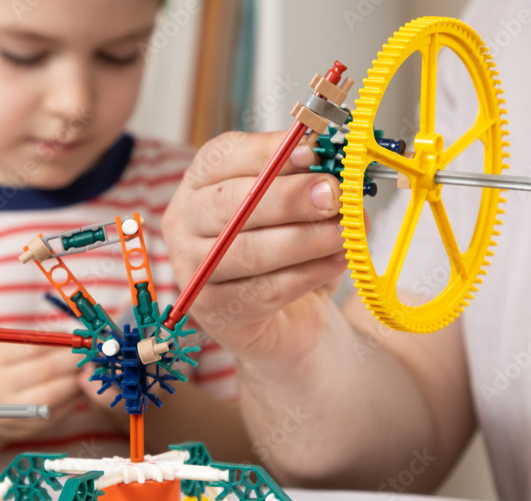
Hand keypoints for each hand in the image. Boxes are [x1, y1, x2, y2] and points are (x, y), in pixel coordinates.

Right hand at [0, 342, 83, 440]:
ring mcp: (12, 411)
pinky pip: (58, 412)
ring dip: (77, 381)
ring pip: (54, 394)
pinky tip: (81, 389)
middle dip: (74, 361)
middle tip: (91, 355)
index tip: (80, 340)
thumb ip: (37, 339)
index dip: (63, 342)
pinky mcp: (28, 428)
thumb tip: (74, 336)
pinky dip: (75, 399)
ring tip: (87, 371)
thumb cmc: (2, 370)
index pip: (33, 347)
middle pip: (46, 370)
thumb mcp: (7, 348)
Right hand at [162, 131, 347, 366]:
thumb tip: (334, 170)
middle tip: (334, 195)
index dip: (270, 153)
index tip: (315, 153)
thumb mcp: (295, 209)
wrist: (280, 318)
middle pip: (232, 203)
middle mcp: (185, 222)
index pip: (225, 157)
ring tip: (345, 233)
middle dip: (290, 197)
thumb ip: (306, 184)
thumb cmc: (283, 251)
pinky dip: (309, 274)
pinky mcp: (215, 311)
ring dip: (306, 240)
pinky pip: (265, 290)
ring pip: (250, 250)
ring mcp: (194, 269)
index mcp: (200, 182)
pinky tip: (338, 262)